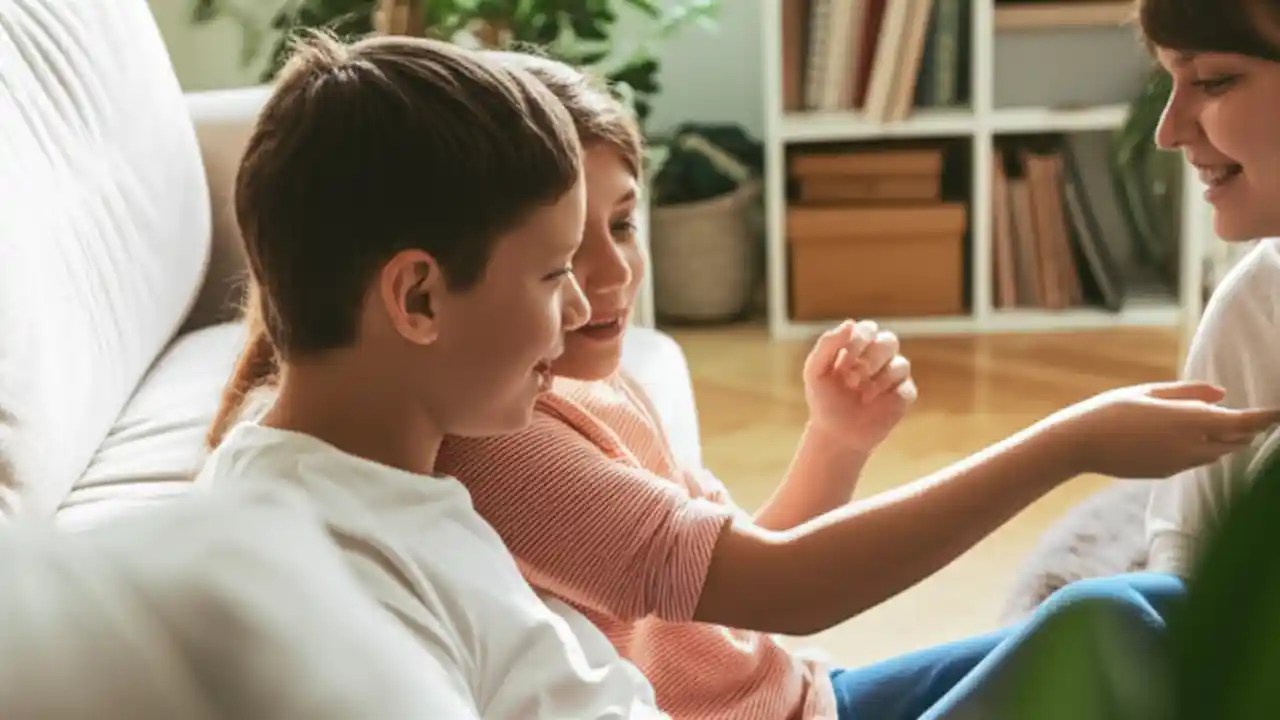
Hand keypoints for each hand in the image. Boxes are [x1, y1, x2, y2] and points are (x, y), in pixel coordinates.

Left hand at [804, 319, 917, 453]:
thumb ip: (828, 344)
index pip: (868, 328)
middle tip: (852, 380)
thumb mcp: (816, 371)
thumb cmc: (824, 400)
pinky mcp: (903, 396)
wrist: (835, 434)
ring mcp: (893, 376)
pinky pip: (906, 388)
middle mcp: (879, 357)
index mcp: (858, 346)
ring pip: (901, 363)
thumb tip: (850, 323)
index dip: (859, 341)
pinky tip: (871, 403)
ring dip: (879, 379)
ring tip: (861, 395)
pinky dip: (889, 394)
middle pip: (890, 340)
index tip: (843, 363)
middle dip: (871, 358)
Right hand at [1044, 381, 1279, 478]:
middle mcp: (1189, 446)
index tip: (1279, 412)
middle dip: (1247, 429)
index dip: (1265, 418)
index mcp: (1187, 420)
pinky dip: (1203, 449)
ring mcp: (1179, 463)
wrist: (1080, 445)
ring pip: (1218, 453)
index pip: (1241, 422)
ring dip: (1225, 440)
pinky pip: (1196, 460)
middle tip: (1255, 416)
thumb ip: (1189, 392)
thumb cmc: (1110, 410)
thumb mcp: (1148, 391)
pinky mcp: (1167, 473)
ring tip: (1223, 424)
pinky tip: (1186, 437)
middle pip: (1235, 441)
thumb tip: (1222, 395)